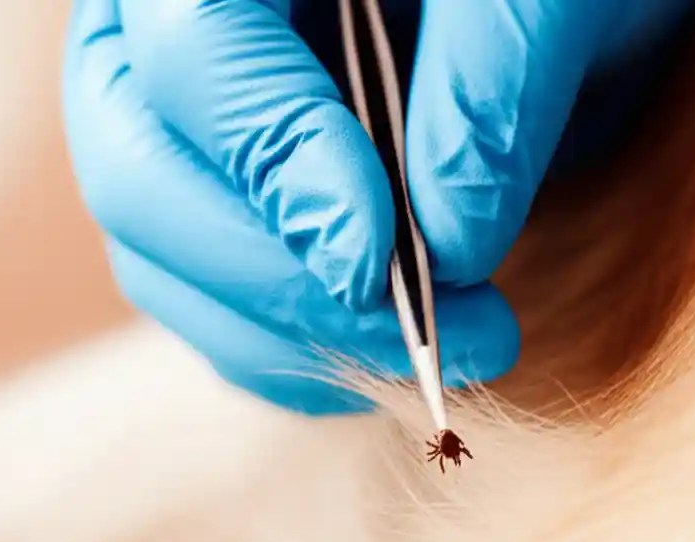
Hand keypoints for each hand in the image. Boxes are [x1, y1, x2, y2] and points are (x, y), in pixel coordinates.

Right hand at [63, 0, 688, 414]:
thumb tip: (449, 246)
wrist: (550, 9)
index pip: (194, 53)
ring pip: (166, 262)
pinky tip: (399, 355)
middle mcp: (175, 31)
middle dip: (286, 284)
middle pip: (143, 179)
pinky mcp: (232, 203)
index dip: (274, 162)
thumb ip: (495, 80)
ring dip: (297, 338)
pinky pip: (211, 302)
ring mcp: (191, 126)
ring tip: (447, 351)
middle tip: (437, 340)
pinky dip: (297, 351)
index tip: (374, 263)